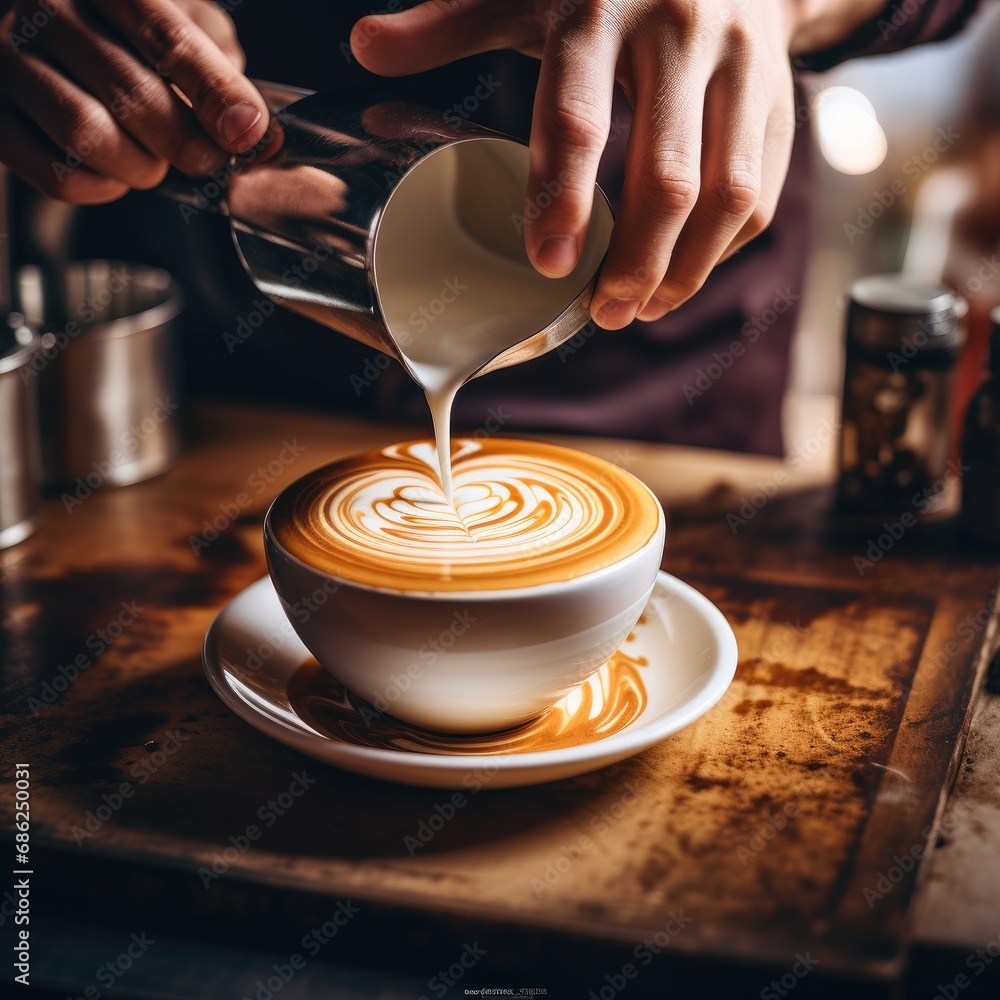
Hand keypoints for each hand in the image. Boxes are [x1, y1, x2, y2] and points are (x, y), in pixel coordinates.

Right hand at [0, 0, 269, 202]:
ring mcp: (11, 60)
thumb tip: (254, 130)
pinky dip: (103, 187)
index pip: (166, 38)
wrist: (65, 50)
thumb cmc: (141, 41)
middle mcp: (49, 9)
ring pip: (88, 136)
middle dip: (184, 142)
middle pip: (130, 94)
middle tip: (206, 158)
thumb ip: (223, 72)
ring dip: (140, 166)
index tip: (248, 133)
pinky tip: (113, 170)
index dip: (214, 93)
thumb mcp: (191, 28)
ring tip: (153, 160)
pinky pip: (59, 175)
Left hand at [351, 0, 798, 328]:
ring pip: (727, 194)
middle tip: (602, 313)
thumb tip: (364, 48)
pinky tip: (681, 276)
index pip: (579, 115)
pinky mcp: (779, 100)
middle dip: (633, 261)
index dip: (561, 198)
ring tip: (642, 310)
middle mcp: (684, 32)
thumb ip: (451, 24)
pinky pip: (760, 190)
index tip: (546, 267)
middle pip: (667, 176)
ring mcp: (744, 68)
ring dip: (684, 268)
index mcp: (602, 6)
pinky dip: (722, 248)